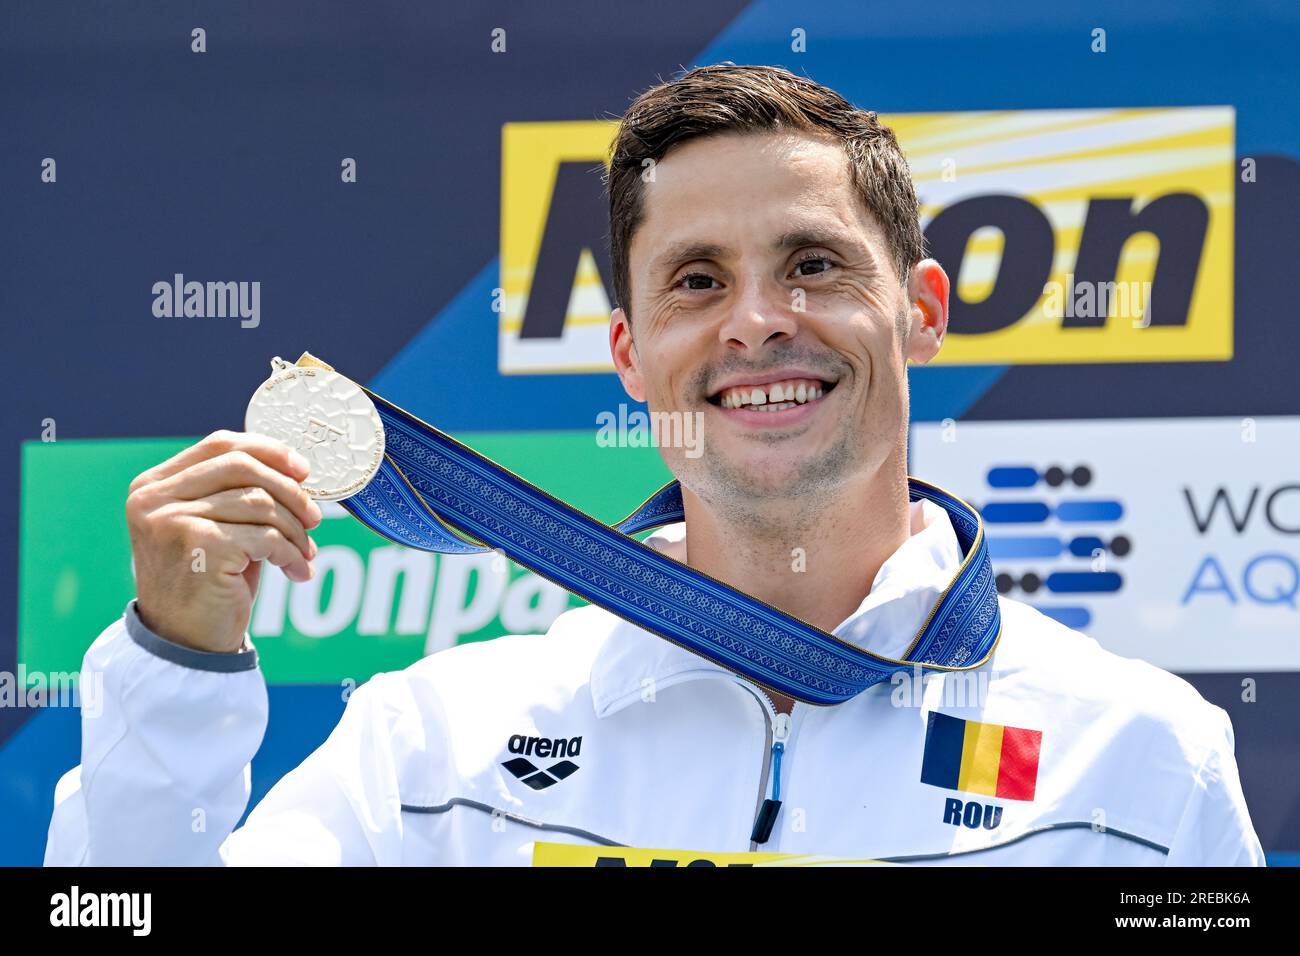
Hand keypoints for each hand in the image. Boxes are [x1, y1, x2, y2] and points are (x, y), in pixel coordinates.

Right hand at [125, 430, 322, 652]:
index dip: (269, 451)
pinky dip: (290, 553)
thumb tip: (295, 468)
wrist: (185, 643)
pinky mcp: (199, 548)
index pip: (220, 445)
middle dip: (290, 490)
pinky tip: (296, 571)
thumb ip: (237, 492)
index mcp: (155, 485)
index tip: (303, 470)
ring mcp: (173, 521)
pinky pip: (266, 537)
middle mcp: (155, 499)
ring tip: (304, 552)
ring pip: (260, 503)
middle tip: (315, 517)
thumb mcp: (214, 527)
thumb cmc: (206, 581)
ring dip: (294, 530)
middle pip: (243, 467)